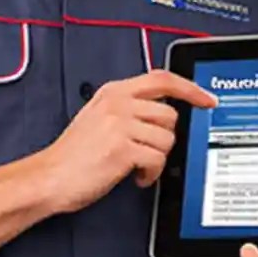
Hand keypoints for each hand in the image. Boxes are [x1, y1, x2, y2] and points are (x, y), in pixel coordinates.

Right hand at [37, 70, 217, 214]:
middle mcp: (118, 103)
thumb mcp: (98, 117)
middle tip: (146, 151)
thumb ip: (128, 108)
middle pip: (170, 115)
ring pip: (167, 139)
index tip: (207, 99)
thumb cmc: (73, 154)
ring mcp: (120, 124)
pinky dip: (150, 173)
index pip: (162, 79)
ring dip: (157, 159)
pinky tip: (135, 176)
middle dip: (164, 139)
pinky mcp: (122, 148)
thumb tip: (164, 112)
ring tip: (137, 165)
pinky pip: (157, 160)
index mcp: (113, 92)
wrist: (50, 177)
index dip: (190, 88)